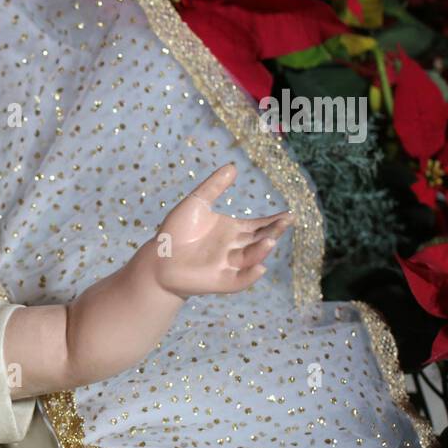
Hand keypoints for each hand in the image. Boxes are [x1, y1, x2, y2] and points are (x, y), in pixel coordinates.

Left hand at [149, 163, 293, 297]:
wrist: (157, 257)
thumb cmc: (176, 231)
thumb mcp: (196, 203)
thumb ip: (214, 186)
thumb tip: (232, 166)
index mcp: (233, 230)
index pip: (260, 225)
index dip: (275, 221)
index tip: (290, 215)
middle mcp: (235, 248)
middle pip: (259, 240)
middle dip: (273, 233)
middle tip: (285, 223)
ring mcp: (228, 265)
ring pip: (251, 258)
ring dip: (261, 251)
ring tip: (269, 241)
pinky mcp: (218, 280)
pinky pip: (238, 281)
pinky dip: (249, 276)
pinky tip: (259, 268)